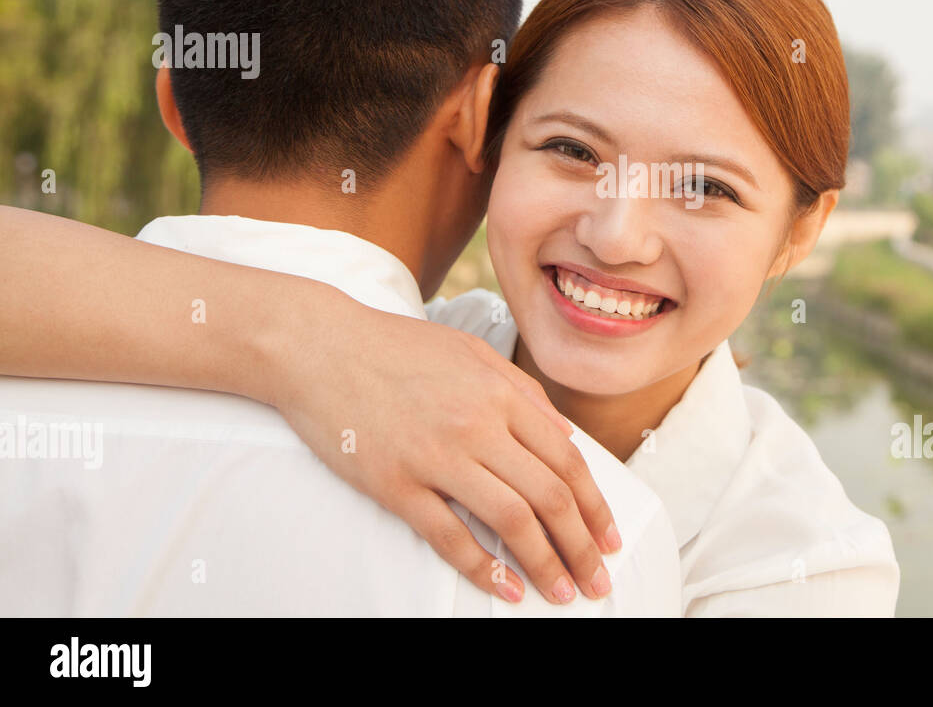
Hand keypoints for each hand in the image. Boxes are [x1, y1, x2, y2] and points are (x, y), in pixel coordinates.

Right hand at [268, 289, 620, 603]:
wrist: (318, 346)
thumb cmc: (395, 347)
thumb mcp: (471, 351)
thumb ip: (523, 391)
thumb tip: (567, 435)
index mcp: (500, 393)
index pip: (566, 460)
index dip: (595, 505)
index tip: (608, 537)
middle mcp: (477, 424)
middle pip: (549, 495)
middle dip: (581, 545)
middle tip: (598, 580)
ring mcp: (436, 455)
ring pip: (511, 518)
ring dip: (544, 562)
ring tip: (562, 591)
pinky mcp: (395, 483)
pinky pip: (448, 535)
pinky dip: (482, 567)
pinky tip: (504, 588)